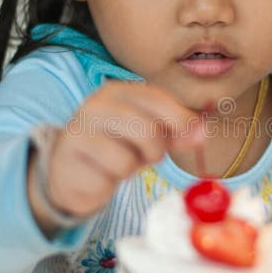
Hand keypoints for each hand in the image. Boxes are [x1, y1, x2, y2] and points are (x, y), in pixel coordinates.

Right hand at [28, 81, 203, 233]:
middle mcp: (96, 106)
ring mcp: (79, 132)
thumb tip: (202, 133)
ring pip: (128, 159)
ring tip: (119, 163)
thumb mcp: (148, 132)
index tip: (197, 137)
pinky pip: (108, 177)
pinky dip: (112, 181)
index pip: (156, 98)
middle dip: (156, 150)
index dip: (181, 120)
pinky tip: (101, 173)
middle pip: (147, 130)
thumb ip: (176, 130)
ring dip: (132, 168)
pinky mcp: (71, 160)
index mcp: (116, 91)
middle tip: (148, 156)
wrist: (69, 169)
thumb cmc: (115, 146)